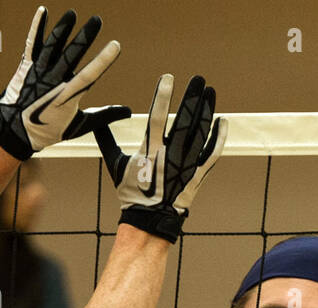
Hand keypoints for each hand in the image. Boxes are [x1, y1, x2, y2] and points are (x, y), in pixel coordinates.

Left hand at [0, 6, 128, 159]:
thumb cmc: (48, 129)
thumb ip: (104, 115)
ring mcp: (39, 71)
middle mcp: (53, 81)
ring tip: (72, 14)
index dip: (102, 60)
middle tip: (97, 20)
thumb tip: (127, 111)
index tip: (115, 46)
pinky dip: (37, 27)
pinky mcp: (27, 65)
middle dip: (85, 36)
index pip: (89, 75)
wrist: (14, 131)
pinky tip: (43, 11)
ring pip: (52, 46)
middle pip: (71, 55)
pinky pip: (32, 44)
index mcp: (69, 96)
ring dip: (62, 28)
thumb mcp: (79, 126)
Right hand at [94, 74, 227, 241]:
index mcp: (149, 151)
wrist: (149, 221)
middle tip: (198, 78)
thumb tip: (95, 119)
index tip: (168, 77)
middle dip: (191, 98)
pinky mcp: (198, 175)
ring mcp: (186, 166)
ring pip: (200, 133)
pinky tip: (222, 121)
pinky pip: (212, 154)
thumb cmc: (131, 192)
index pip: (156, 117)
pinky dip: (219, 137)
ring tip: (210, 91)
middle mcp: (170, 156)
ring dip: (206, 110)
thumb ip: (106, 139)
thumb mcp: (115, 165)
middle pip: (183, 121)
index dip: (162, 96)